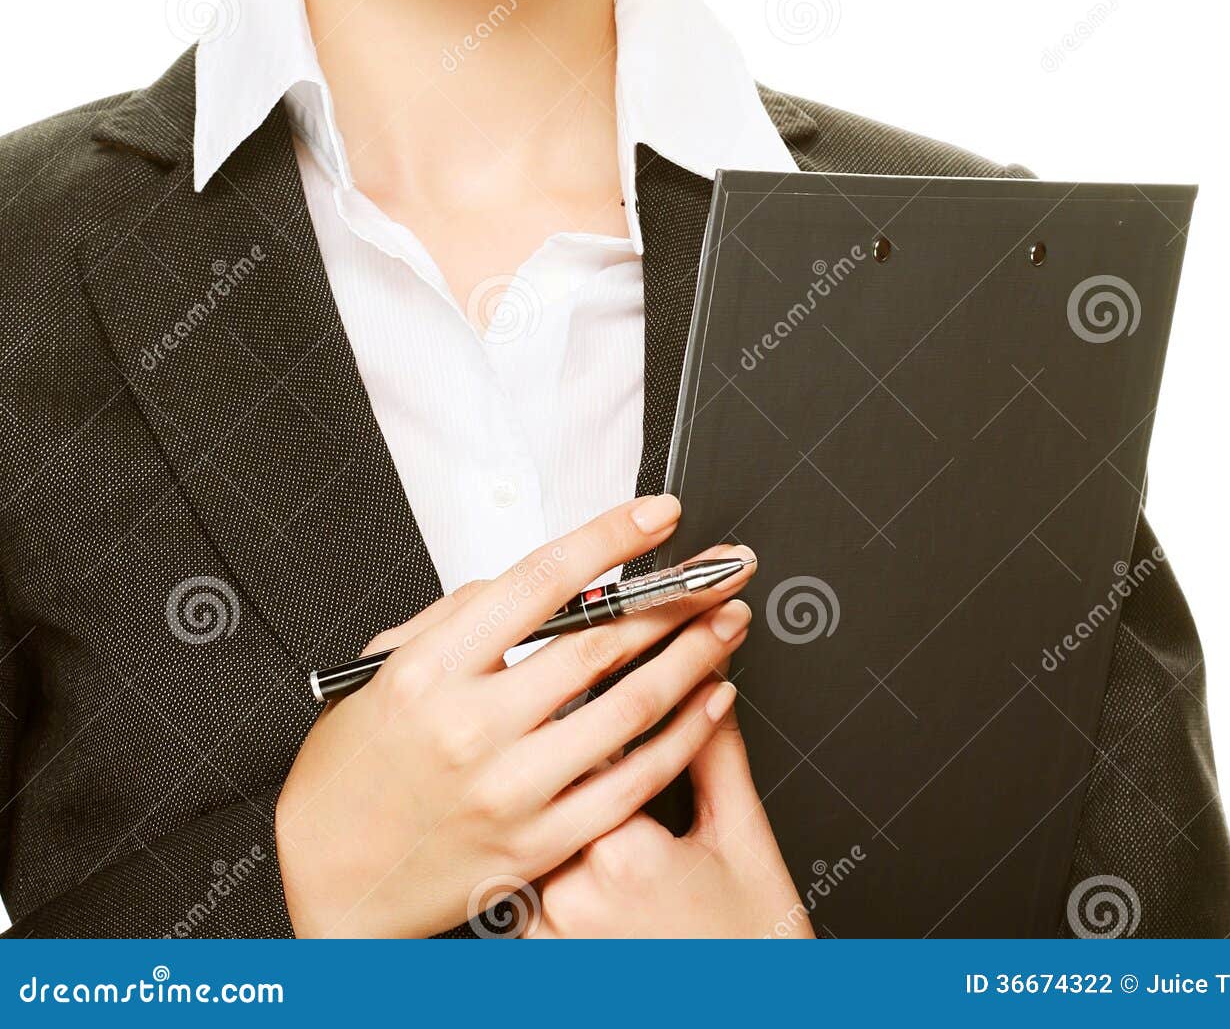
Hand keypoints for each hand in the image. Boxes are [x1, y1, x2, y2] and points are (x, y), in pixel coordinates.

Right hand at [272, 494, 755, 937]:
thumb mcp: (382, 670)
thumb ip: (459, 617)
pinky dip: (683, 736)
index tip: (660, 514)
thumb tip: (539, 581)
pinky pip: (631, 783)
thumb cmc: (354, 770)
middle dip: (676, 595)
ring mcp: (510, 791)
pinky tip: (713, 699)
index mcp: (430, 671)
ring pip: (630, 707)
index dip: (610, 540)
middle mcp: (472, 728)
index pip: (539, 583)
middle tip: (723, 567)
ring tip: (730, 621)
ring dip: (694, 656)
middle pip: (600, 641)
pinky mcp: (538, 845)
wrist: (332, 882)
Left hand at [527, 686, 814, 938]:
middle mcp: (574, 895)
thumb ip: (714, 751)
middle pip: (545, 784)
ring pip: (524, 832)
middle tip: (583, 729)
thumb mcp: (743, 840)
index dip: (597, 704)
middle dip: (564, 751)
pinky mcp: (539, 963)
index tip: (609, 687)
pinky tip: (553, 849)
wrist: (748, 1020)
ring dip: (541, 804)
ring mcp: (549, 935)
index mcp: (625, 853)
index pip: (586, 740)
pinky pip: (518, 890)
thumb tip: (704, 679)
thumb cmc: (751, 952)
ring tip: (564, 792)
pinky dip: (534, 859)